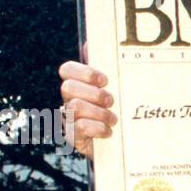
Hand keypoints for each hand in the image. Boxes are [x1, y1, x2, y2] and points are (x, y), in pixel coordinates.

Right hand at [58, 42, 115, 160]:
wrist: (123, 147)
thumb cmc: (120, 113)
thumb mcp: (120, 89)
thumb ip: (107, 67)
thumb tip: (91, 43)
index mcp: (79, 85)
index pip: (67, 70)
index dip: (84, 72)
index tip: (105, 80)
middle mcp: (70, 100)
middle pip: (68, 88)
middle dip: (93, 93)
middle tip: (111, 100)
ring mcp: (69, 119)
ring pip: (75, 107)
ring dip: (99, 113)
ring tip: (113, 119)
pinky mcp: (73, 138)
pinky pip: (78, 128)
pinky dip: (97, 129)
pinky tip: (109, 132)